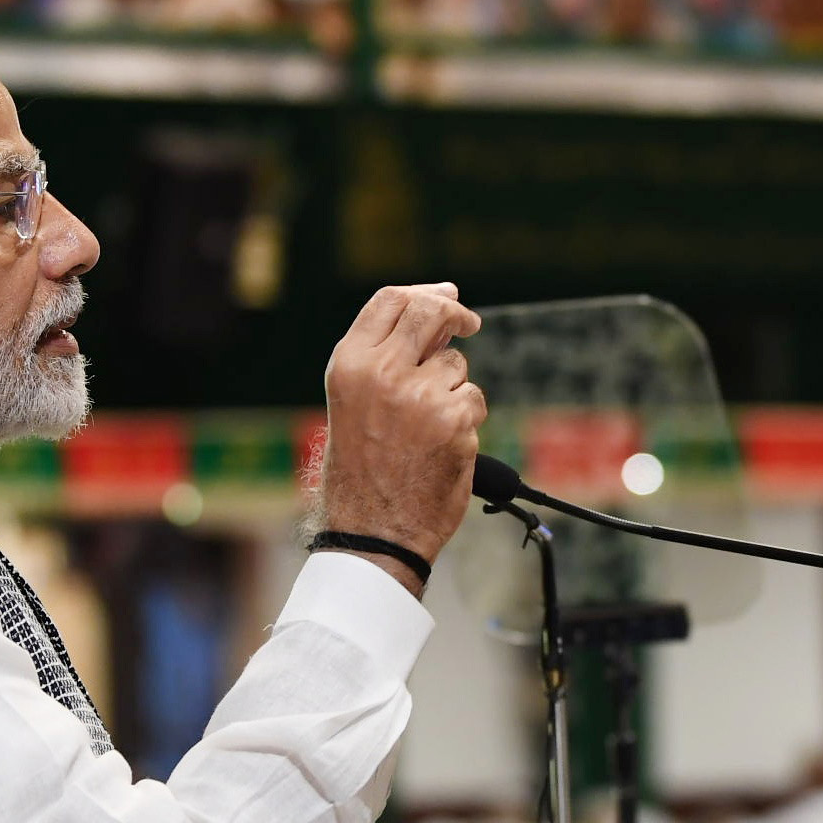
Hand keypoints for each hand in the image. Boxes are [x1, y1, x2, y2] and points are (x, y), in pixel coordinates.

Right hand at [316, 283, 486, 589]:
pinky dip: (465, 419)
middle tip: (468, 323)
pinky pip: (472, 399)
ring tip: (425, 426)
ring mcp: (420, 395)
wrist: (373, 529)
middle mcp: (382, 372)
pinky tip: (441, 446)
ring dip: (451, 388)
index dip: (426, 293)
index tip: (447, 297)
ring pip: (456, 365)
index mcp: (349, 364)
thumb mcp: (354, 402)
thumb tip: (439, 314)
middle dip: (455, 314)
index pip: (392, 300)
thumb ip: (385, 357)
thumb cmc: (362, 469)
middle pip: (432, 313)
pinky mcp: (454, 421)